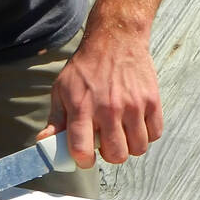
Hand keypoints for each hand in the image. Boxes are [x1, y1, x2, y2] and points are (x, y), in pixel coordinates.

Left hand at [36, 31, 162, 166]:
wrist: (115, 39)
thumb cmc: (86, 67)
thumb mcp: (62, 89)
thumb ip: (56, 119)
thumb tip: (45, 143)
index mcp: (82, 107)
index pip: (82, 149)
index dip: (83, 160)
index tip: (85, 157)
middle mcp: (108, 109)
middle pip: (116, 155)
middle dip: (109, 154)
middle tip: (106, 141)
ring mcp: (133, 105)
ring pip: (137, 148)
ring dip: (129, 145)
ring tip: (121, 131)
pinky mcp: (152, 101)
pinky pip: (154, 134)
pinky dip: (146, 134)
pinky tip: (135, 123)